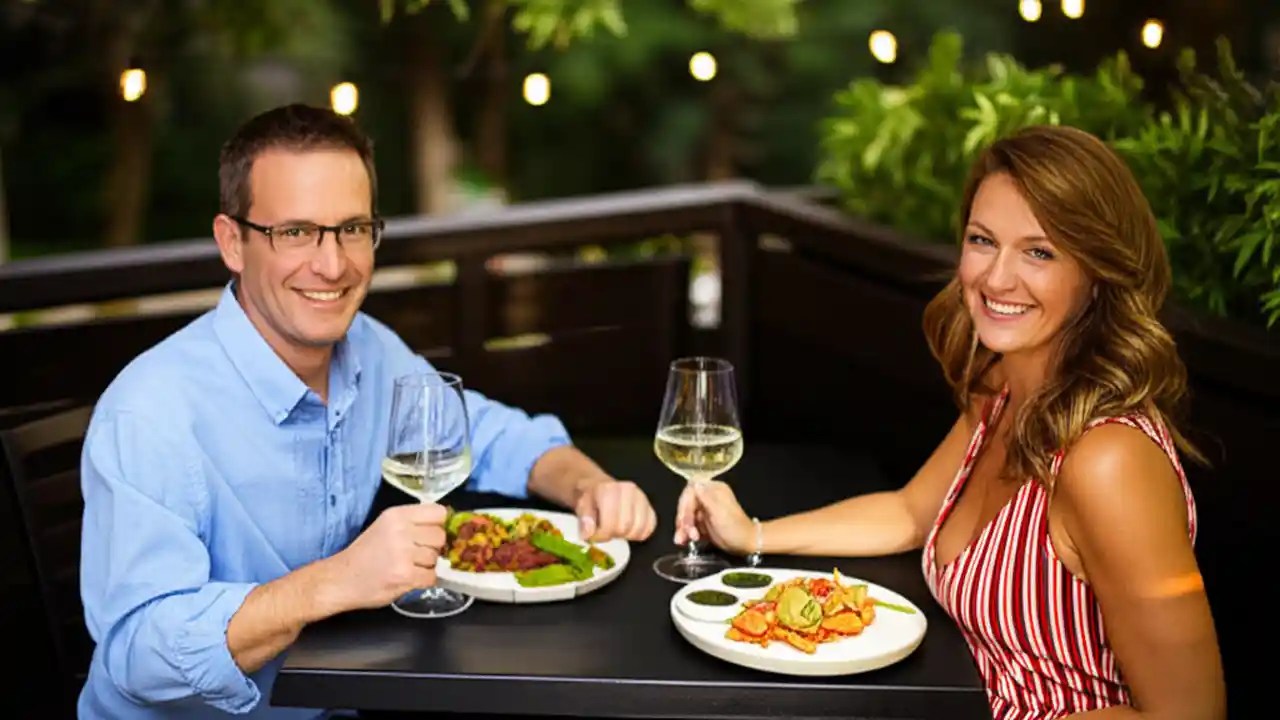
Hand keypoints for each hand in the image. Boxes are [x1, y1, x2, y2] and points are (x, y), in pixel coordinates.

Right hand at [322, 503, 447, 612]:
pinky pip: (431, 577)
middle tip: (416, 554)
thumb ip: (412, 523)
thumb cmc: (364, 554)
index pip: (439, 512)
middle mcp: (401, 531)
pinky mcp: (405, 575)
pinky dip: (423, 580)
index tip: (429, 534)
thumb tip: (442, 527)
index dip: (437, 525)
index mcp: (397, 515)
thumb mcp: (385, 526)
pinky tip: (408, 578)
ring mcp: (404, 554)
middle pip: (440, 536)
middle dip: (432, 547)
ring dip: (426, 565)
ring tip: (408, 567)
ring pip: (436, 558)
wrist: (341, 579)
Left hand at [574, 479, 656, 541]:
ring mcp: (642, 498)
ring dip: (626, 535)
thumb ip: (585, 520)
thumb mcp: (581, 506)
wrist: (599, 487)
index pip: (610, 524)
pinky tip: (627, 528)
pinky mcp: (649, 506)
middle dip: (613, 535)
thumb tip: (588, 534)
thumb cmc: (591, 497)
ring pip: (639, 530)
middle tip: (604, 531)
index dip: (601, 536)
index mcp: (609, 490)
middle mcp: (629, 491)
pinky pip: (650, 527)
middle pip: (625, 528)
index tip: (594, 536)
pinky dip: (639, 533)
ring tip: (615, 528)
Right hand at [674, 480, 753, 555]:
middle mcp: (708, 496)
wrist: (746, 543)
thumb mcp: (720, 512)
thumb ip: (706, 497)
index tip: (684, 520)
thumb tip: (695, 483)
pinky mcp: (704, 521)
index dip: (684, 505)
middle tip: (684, 534)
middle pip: (686, 504)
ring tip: (683, 540)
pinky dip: (686, 533)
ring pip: (686, 516)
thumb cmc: (735, 528)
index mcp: (714, 490)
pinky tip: (684, 541)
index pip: (690, 491)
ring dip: (683, 528)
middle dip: (683, 520)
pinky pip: (690, 524)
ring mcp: (706, 509)